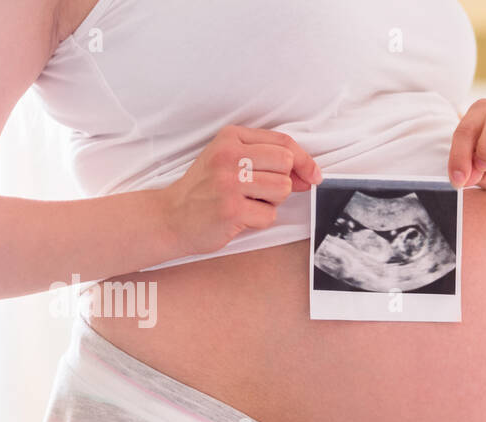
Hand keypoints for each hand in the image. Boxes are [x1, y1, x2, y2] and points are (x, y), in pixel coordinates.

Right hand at [159, 125, 322, 255]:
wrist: (171, 216)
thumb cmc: (205, 189)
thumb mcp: (230, 162)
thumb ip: (268, 162)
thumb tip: (310, 174)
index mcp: (230, 137)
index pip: (283, 142)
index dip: (304, 160)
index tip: (314, 175)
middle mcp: (229, 155)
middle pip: (286, 164)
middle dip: (282, 182)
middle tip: (260, 192)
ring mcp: (229, 182)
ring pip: (282, 189)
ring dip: (271, 202)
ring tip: (247, 203)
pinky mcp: (231, 209)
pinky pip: (269, 215)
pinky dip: (260, 220)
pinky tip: (239, 217)